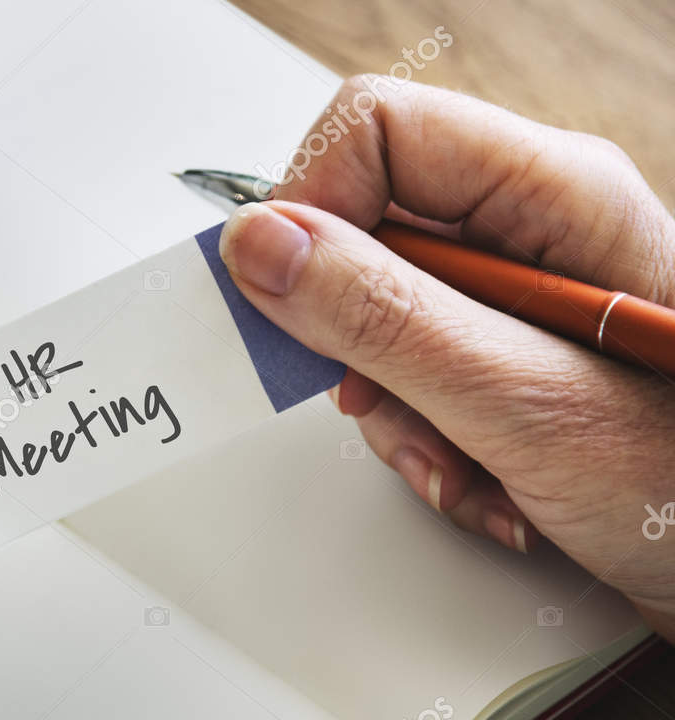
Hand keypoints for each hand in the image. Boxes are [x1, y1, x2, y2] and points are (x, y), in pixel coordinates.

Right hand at [218, 77, 674, 640]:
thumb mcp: (526, 402)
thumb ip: (385, 317)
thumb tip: (265, 245)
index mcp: (554, 195)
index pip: (376, 131)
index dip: (311, 210)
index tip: (288, 303)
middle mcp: (532, 232)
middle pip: (362, 236)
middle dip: (353, 345)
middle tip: (387, 402)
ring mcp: (517, 302)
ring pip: (373, 325)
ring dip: (397, 418)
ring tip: (467, 466)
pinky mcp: (508, 362)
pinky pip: (408, 385)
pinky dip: (428, 450)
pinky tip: (491, 488)